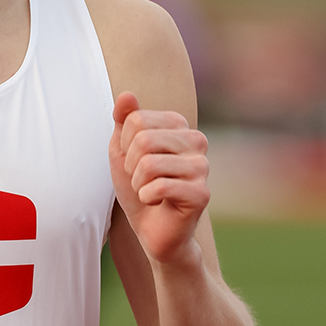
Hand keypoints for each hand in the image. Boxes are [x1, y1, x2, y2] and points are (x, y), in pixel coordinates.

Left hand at [108, 91, 209, 265]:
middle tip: (141, 181)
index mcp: (178, 125)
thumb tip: (127, 95)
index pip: (136, 119)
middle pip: (143, 139)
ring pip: (149, 164)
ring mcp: (202, 166)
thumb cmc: (139, 188)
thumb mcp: (122, 151)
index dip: (124, 146)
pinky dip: (147, 198)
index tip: (134, 162)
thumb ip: (122, 121)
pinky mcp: (201, 193)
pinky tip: (158, 203)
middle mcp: (196, 140)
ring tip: (149, 192)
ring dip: (138, 184)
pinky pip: (159, 186)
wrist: (153, 231)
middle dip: (131, 166)